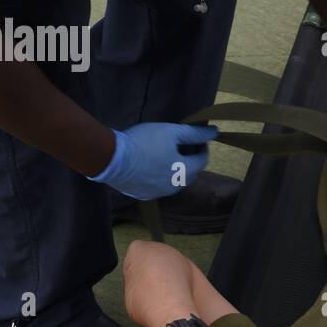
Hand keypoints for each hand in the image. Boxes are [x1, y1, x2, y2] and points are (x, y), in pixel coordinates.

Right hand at [88, 122, 218, 200]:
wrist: (111, 158)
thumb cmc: (144, 141)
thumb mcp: (171, 132)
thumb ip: (194, 133)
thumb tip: (214, 132)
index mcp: (184, 171)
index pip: (202, 160)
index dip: (202, 148)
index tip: (196, 138)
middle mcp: (175, 187)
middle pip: (190, 173)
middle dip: (191, 160)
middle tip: (182, 146)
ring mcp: (159, 193)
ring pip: (175, 182)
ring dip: (176, 170)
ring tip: (167, 156)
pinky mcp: (144, 195)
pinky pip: (159, 187)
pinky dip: (160, 177)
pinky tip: (151, 167)